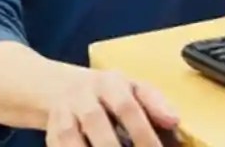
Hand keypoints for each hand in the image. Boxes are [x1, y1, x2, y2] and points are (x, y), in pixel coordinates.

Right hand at [42, 65, 178, 146]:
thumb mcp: (133, 89)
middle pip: (96, 122)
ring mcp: (62, 114)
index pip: (127, 107)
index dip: (143, 133)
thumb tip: (174, 121)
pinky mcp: (50, 132)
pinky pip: (57, 145)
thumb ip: (155, 104)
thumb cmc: (108, 93)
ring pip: (70, 137)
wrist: (61, 88)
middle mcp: (82, 96)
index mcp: (109, 83)